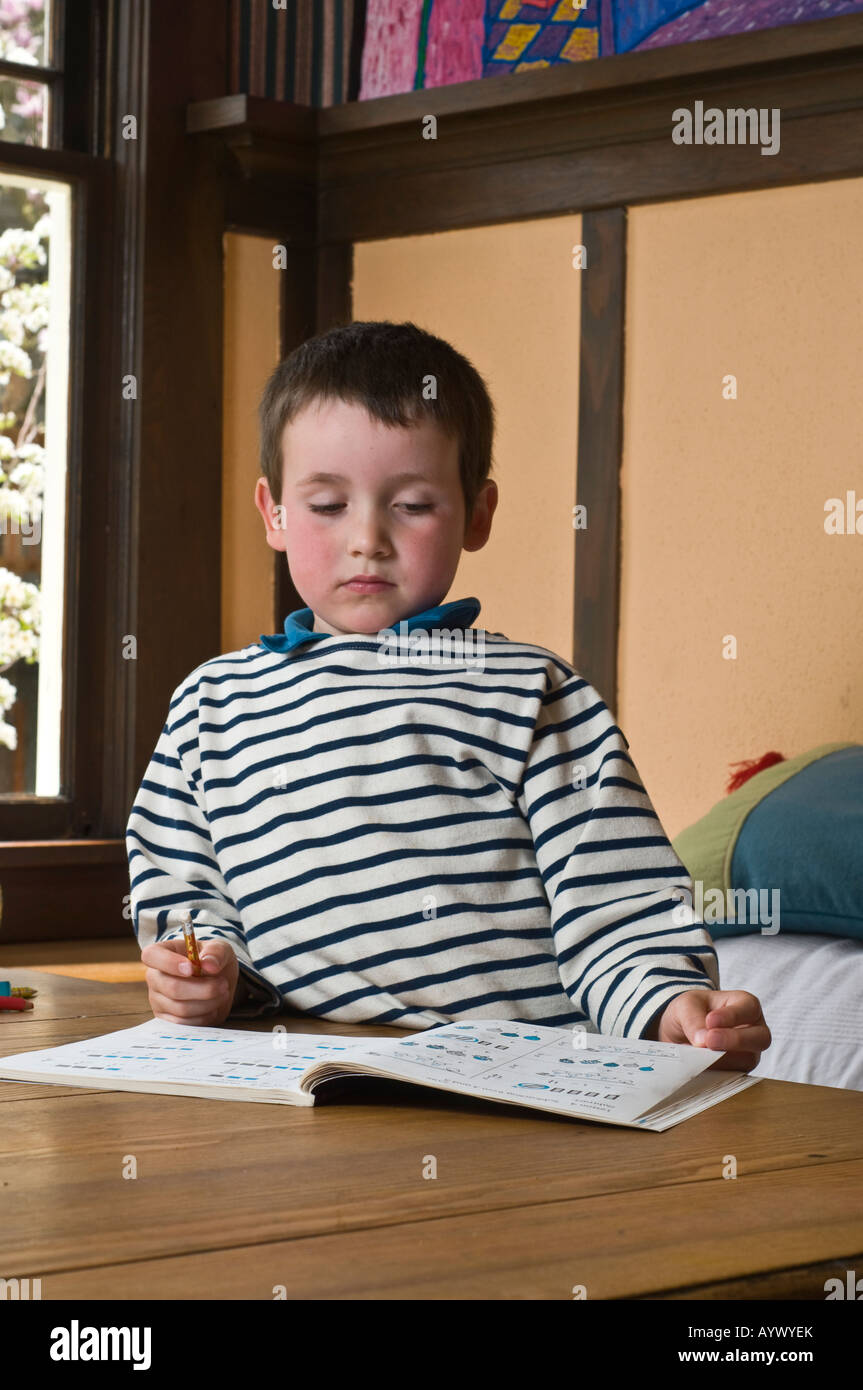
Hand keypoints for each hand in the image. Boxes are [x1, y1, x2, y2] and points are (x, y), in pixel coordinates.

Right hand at [141, 937, 238, 1026]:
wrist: (218, 981)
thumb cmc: (213, 961)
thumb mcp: (220, 949)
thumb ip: (216, 952)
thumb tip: (209, 964)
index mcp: (161, 952)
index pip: (152, 955)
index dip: (169, 963)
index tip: (191, 968)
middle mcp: (154, 976)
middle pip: (171, 987)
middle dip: (203, 989)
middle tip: (222, 984)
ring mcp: (157, 999)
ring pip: (181, 1008)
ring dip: (208, 1003)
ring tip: (221, 993)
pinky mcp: (166, 1018)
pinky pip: (184, 1023)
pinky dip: (204, 1016)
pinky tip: (212, 1007)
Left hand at [653, 989, 770, 1071]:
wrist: (680, 1032)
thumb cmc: (691, 1011)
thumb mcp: (686, 1006)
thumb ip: (693, 1019)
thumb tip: (703, 1041)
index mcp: (745, 1004)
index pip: (749, 1008)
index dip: (733, 1016)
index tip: (710, 1021)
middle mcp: (753, 1029)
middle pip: (761, 1038)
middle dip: (736, 1040)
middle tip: (710, 1041)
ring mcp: (748, 1053)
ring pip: (747, 1060)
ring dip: (722, 1059)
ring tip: (699, 1055)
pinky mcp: (738, 1071)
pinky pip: (733, 1076)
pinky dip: (716, 1072)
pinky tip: (700, 1067)